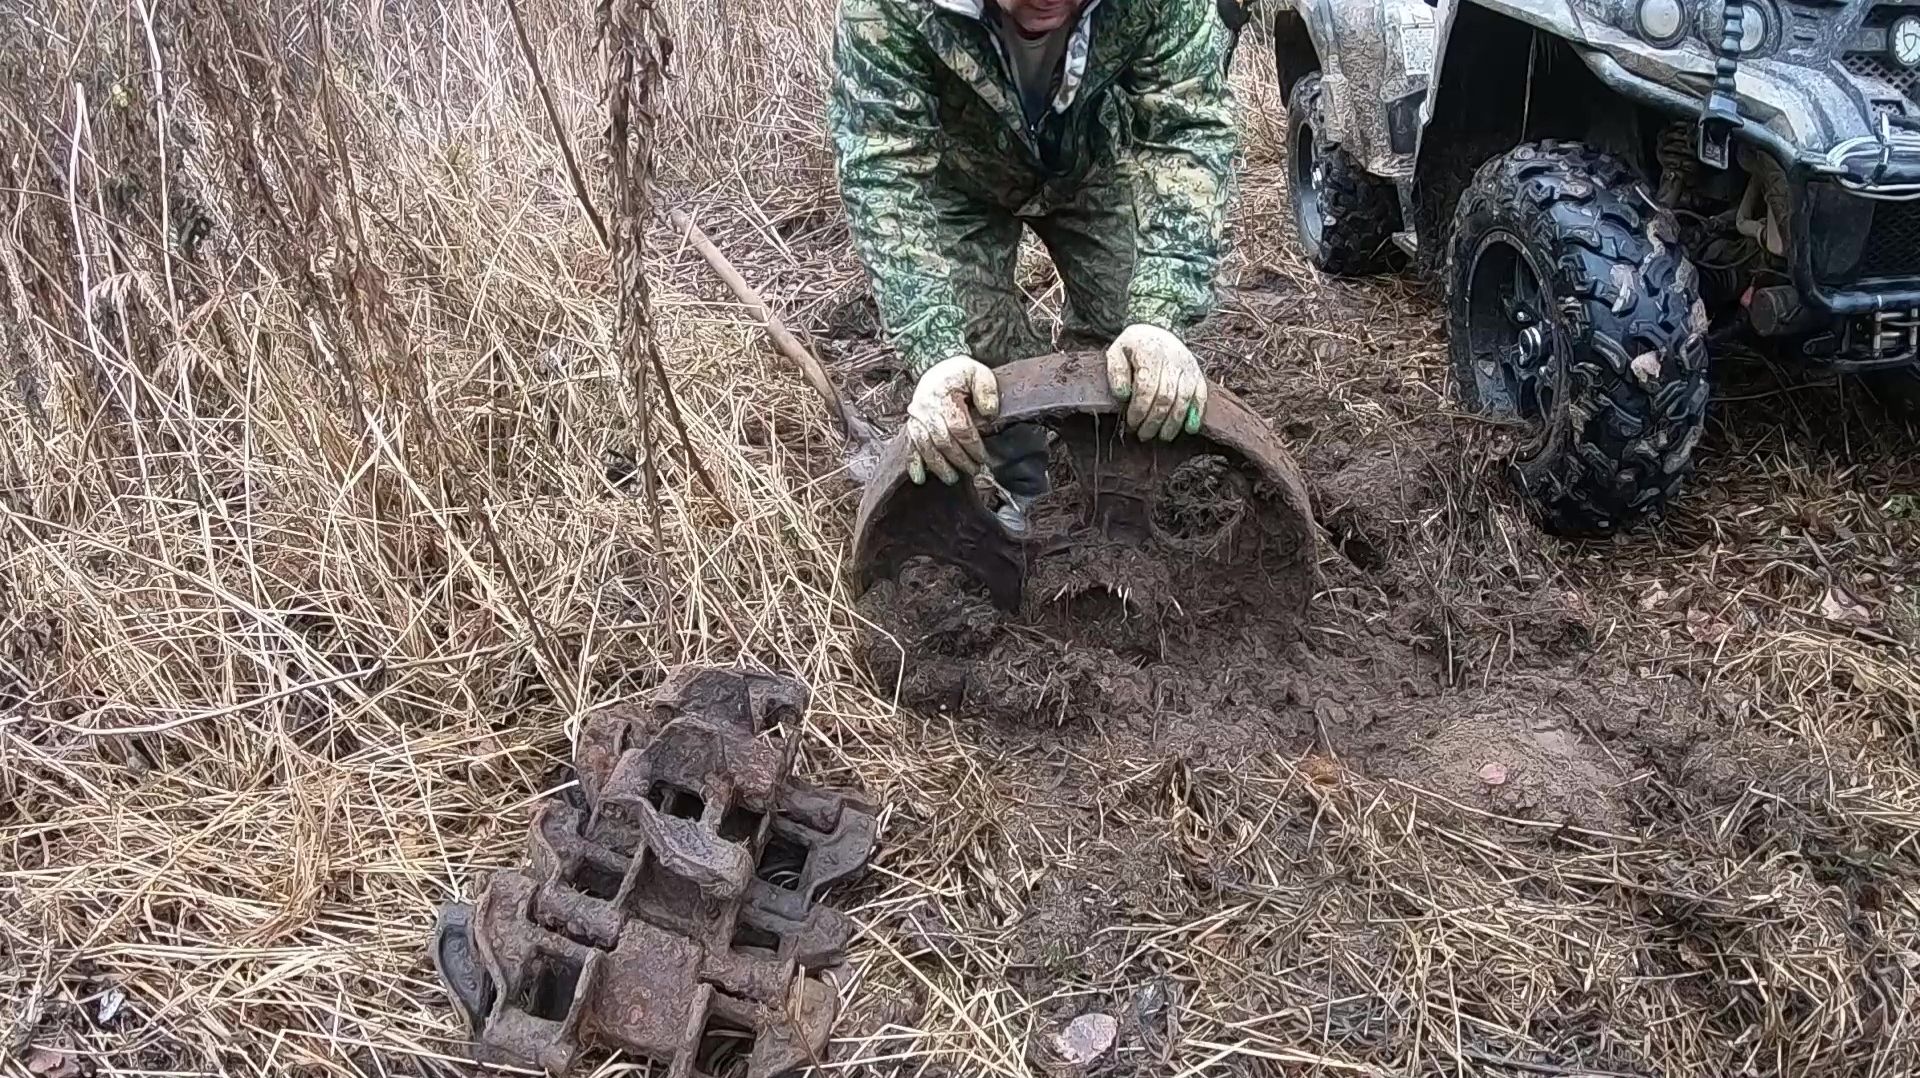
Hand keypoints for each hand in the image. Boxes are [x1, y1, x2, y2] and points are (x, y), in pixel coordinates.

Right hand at [907, 356, 1000, 484]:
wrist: (939, 370)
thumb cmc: (961, 374)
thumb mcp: (979, 374)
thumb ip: (987, 391)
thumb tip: (989, 414)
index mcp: (943, 395)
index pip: (959, 426)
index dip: (972, 445)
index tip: (983, 458)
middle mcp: (925, 408)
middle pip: (942, 440)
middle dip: (959, 459)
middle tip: (974, 471)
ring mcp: (916, 418)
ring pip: (925, 446)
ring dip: (938, 465)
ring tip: (952, 478)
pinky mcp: (912, 426)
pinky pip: (910, 446)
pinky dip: (913, 463)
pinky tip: (919, 478)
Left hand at [1105, 324, 1207, 440]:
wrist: (1156, 332)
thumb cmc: (1133, 348)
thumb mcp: (1116, 352)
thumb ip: (1116, 373)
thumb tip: (1123, 395)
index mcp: (1150, 352)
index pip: (1146, 387)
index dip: (1139, 409)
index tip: (1132, 423)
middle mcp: (1173, 358)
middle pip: (1166, 397)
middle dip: (1154, 421)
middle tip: (1144, 435)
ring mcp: (1188, 366)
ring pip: (1184, 399)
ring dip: (1173, 422)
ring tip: (1163, 437)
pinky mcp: (1197, 373)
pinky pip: (1201, 395)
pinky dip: (1196, 414)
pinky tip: (1190, 429)